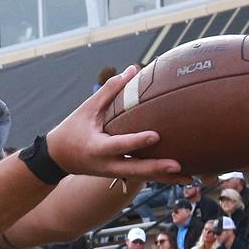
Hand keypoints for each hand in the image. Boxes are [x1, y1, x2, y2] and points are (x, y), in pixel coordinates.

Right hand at [45, 65, 186, 179]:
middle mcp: (107, 165)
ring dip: (165, 179)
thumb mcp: (87, 109)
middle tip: (179, 166)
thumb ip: (110, 90)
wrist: (58, 159)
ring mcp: (114, 173)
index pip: (119, 145)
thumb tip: (134, 69)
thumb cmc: (73, 129)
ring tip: (190, 178)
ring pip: (142, 178)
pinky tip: (180, 178)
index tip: (156, 136)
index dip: (137, 142)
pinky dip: (160, 177)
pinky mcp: (120, 175)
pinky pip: (142, 177)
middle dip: (157, 169)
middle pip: (135, 170)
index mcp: (97, 148)